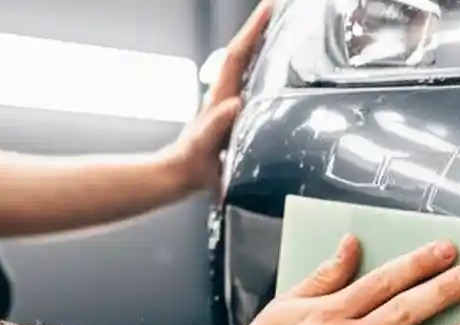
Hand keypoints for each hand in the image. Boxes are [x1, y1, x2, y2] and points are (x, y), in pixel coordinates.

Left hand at [163, 0, 272, 197]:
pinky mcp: (233, 112)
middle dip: (258, 28)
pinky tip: (274, 67)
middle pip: (243, 52)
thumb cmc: (192, 162)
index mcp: (221, 97)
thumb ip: (217, 124)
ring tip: (279, 28)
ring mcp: (229, 101)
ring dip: (260, 43)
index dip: (252, 31)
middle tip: (277, 8)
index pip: (238, 56)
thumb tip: (235, 103)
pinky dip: (261, 66)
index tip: (268, 9)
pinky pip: (250, 81)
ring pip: (246, 64)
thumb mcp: (204, 144)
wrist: (180, 174)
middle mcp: (226, 93)